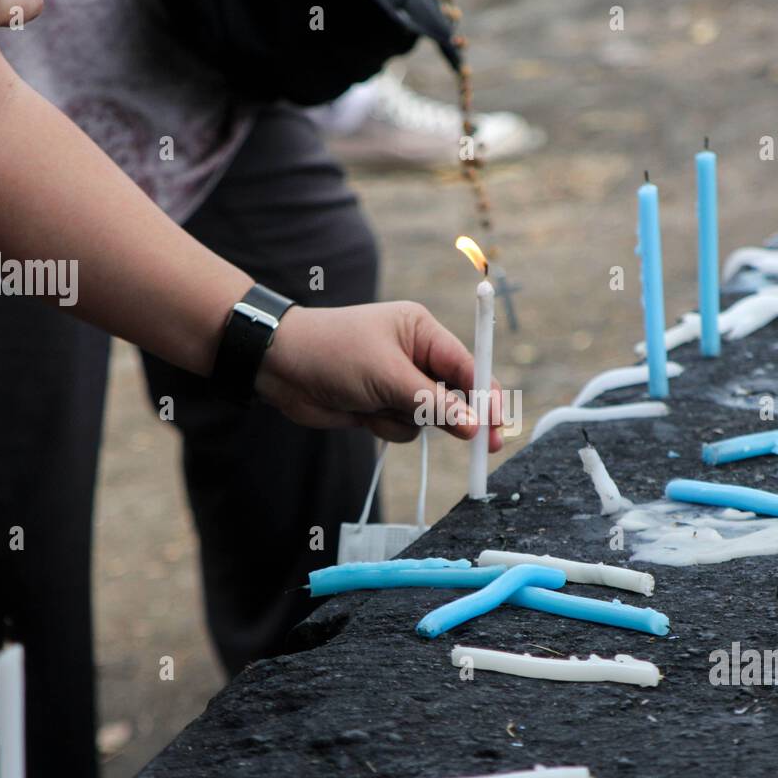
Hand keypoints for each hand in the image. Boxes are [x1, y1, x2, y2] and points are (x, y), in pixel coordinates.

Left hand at [255, 301, 504, 450]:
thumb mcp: (387, 377)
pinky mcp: (381, 404)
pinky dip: (388, 427)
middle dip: (460, 417)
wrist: (278, 367)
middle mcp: (415, 354)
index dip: (487, 396)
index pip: (468, 365)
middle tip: (488, 446)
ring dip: (408, 420)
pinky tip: (362, 414)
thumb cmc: (331, 354)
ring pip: (428, 417)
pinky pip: (404, 427)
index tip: (500, 423)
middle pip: (456, 394)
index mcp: (421, 331)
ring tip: (375, 406)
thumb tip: (472, 425)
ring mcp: (398, 381)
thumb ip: (432, 403)